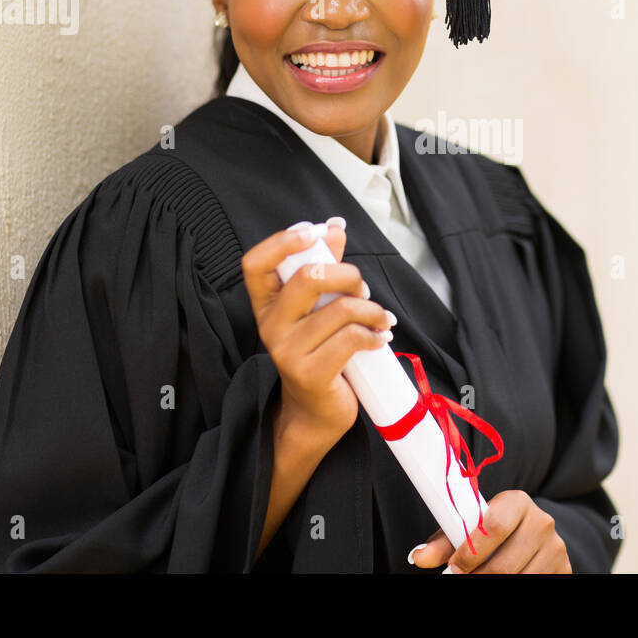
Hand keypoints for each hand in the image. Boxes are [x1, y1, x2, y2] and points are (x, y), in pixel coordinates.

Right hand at [241, 219, 396, 440]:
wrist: (315, 410)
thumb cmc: (319, 351)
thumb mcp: (317, 308)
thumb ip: (324, 267)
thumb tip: (334, 227)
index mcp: (266, 304)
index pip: (255, 264)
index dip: (282, 242)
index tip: (314, 232)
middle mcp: (270, 326)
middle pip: (308, 278)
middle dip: (349, 276)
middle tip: (363, 291)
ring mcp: (287, 351)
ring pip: (340, 309)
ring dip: (373, 310)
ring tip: (382, 320)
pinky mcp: (310, 373)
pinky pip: (352, 338)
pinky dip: (375, 334)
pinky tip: (380, 338)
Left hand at [408, 490, 570, 573]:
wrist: (533, 536)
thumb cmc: (494, 531)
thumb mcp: (471, 528)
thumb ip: (445, 541)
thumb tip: (418, 557)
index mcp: (517, 502)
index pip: (493, 527)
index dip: (469, 553)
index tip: (453, 569)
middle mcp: (542, 522)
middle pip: (504, 565)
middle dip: (478, 578)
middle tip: (462, 580)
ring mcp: (556, 549)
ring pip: (518, 580)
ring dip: (493, 585)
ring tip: (480, 580)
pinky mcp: (565, 570)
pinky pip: (535, 586)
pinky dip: (513, 588)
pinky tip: (503, 582)